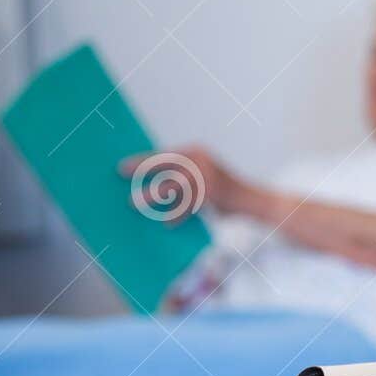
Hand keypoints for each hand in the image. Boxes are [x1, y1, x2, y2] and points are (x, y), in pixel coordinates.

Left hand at [118, 143, 256, 221]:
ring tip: (133, 203)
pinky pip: (186, 206)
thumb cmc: (225, 192)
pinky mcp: (210, 194)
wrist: (253, 200)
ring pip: (170, 186)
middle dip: (141, 169)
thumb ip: (185, 174)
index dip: (143, 159)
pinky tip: (166, 224)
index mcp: (197, 152)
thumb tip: (154, 180)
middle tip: (121, 174)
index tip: (123, 165)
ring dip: (150, 195)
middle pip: (164, 164)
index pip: (165, 154)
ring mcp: (205, 177)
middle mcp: (200, 160)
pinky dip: (176, 215)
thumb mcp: (205, 175)